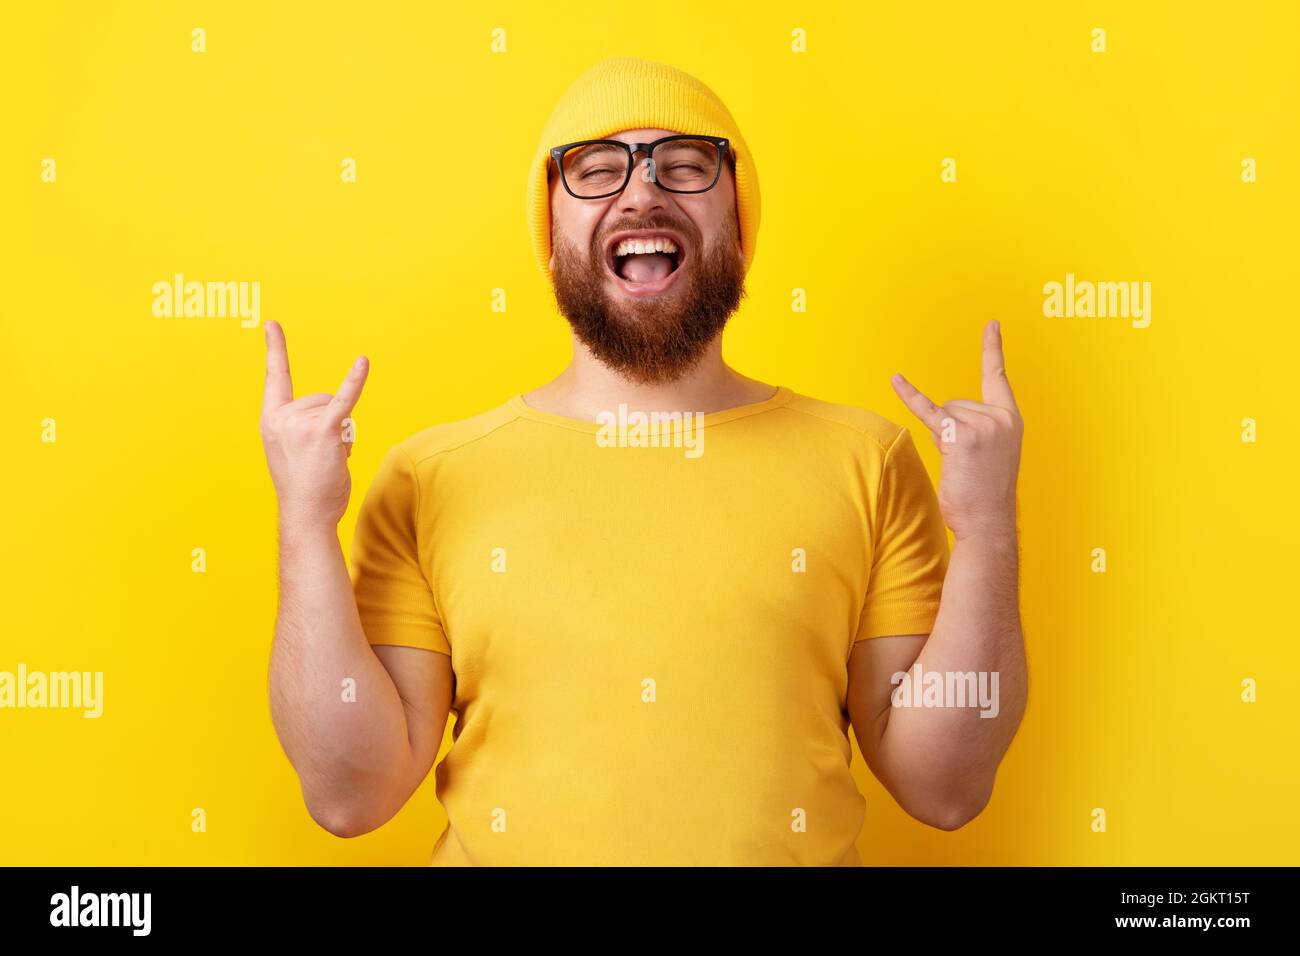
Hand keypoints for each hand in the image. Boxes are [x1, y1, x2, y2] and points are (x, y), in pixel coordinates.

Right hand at [259, 320, 368, 529]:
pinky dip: (355, 381)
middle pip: (323, 397)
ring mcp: (301, 423)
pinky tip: (363, 362)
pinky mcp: (323, 431)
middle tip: (322, 455)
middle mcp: (282, 417)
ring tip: (330, 458)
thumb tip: (338, 419)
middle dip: (332, 423)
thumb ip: (304, 427)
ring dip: (343, 433)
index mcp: (271, 419)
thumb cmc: (304, 487)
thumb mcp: (292, 450)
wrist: (306, 514)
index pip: (275, 378)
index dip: (275, 349)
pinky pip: (344, 400)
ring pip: (338, 407)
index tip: (272, 324)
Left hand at [890, 320, 1022, 541]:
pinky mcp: (960, 437)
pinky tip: (896, 380)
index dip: (993, 349)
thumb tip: (941, 418)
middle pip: (956, 402)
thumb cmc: (984, 493)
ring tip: (961, 465)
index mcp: (1011, 420)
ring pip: (943, 413)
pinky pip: (928, 412)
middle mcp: (1001, 418)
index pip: (998, 377)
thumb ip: (973, 427)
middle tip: (966, 462)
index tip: (991, 324)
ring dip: (943, 439)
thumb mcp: (988, 452)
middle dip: (951, 429)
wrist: (987, 522)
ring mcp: (982, 426)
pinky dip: (910, 396)